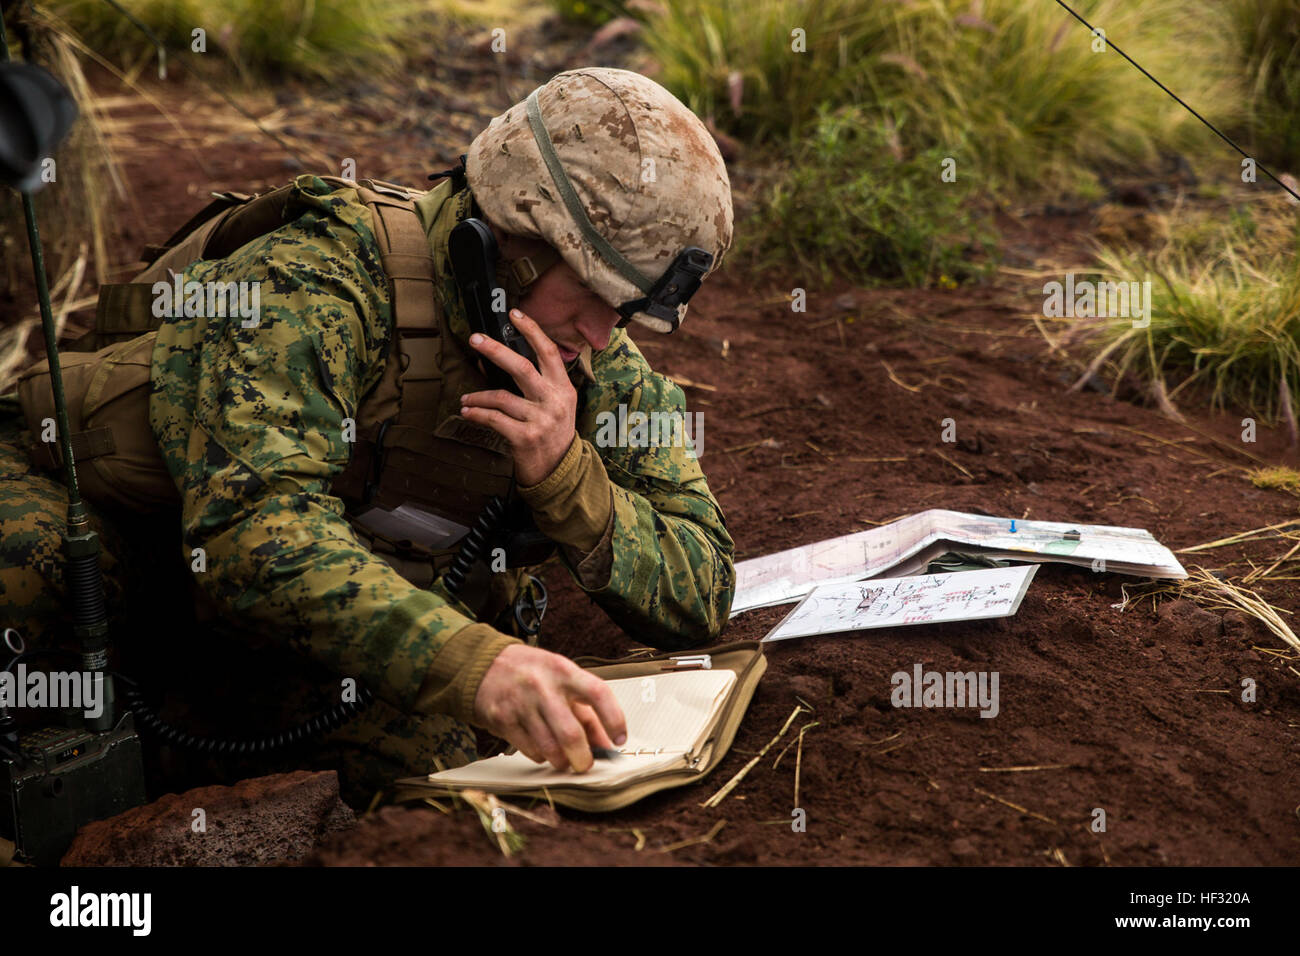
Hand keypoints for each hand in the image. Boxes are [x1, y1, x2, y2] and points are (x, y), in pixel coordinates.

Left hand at [460, 309, 577, 486]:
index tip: (514, 314)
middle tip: (475, 339)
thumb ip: (539, 383)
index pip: (548, 352)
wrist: (559, 470)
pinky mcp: (525, 437)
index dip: (531, 330)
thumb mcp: (557, 404)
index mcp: (563, 388)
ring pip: (501, 397)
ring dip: (477, 397)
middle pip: (521, 366)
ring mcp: (540, 419)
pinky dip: (477, 414)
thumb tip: (500, 361)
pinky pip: (494, 419)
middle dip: (495, 350)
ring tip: (466, 399)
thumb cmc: (553, 433)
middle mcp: (554, 401)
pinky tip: (468, 413)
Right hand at [473, 644, 627, 772]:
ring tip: (565, 761)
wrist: (483, 665)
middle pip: (571, 733)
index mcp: (564, 671)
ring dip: (563, 762)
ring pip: (550, 748)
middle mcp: (543, 686)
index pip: (598, 694)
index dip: (614, 719)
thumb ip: (586, 711)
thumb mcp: (562, 680)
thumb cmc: (531, 672)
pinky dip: (542, 757)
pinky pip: (530, 751)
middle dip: (583, 757)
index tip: (620, 739)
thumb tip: (606, 743)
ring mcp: (521, 704)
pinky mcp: (503, 720)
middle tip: (586, 764)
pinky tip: (543, 750)